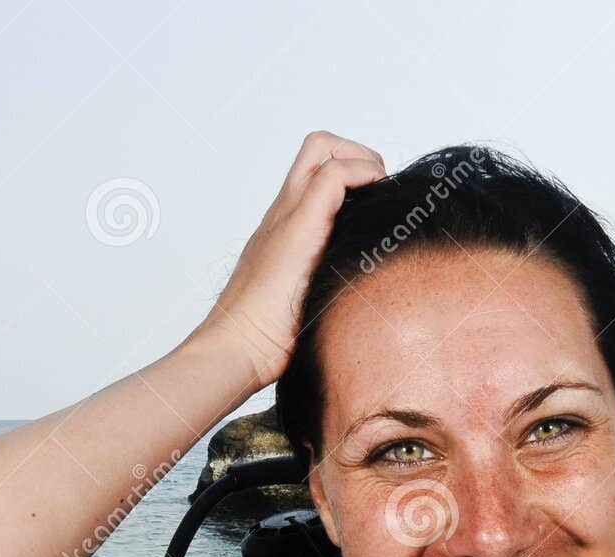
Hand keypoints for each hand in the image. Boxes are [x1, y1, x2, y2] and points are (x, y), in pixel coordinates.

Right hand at [189, 130, 385, 390]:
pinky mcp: (297, 226)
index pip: (316, 174)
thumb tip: (363, 298)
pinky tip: (375, 210)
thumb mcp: (306, 303)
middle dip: (359, 156)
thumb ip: (324, 287)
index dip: (351, 174)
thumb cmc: (267, 342)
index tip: (374, 207)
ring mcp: (287, 216)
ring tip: (377, 202)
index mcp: (285, 230)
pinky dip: (363, 176)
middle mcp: (283, 214)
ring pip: (322, 149)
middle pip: (317, 148)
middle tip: (378, 194)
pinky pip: (333, 174)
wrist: (236, 350)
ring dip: (362, 163)